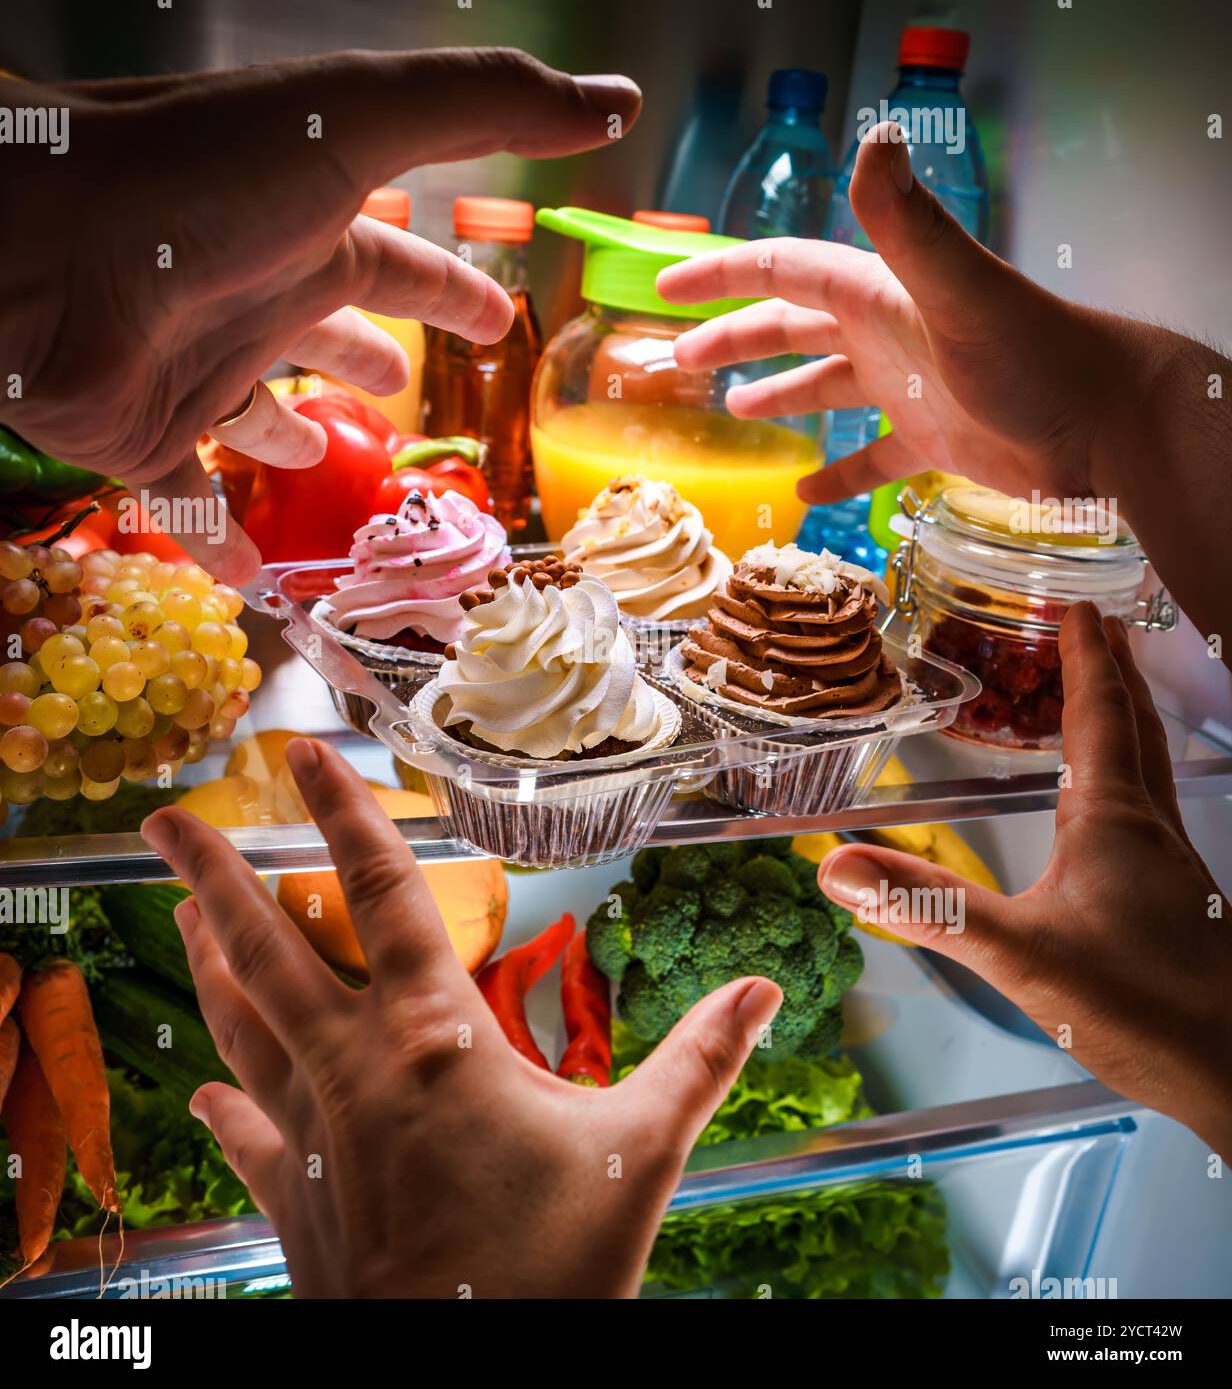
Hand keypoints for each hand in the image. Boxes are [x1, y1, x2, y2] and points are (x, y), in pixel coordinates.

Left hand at [0, 51, 640, 581]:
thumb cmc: (207, 180)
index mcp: (314, 234)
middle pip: (328, 337)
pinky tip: (253, 574)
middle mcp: (259, 299)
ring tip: (329, 465)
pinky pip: (193, 499)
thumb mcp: (365, 125)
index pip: (403, 268)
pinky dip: (223, 536)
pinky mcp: (145, 436)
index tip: (497, 323)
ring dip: (294, 440)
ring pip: (260, 416)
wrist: (46, 246)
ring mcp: (199, 370)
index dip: (452, 295)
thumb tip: (613, 107)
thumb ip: (486, 108)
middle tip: (408, 393)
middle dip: (371, 360)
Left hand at [139, 739, 780, 1298]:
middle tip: (164, 824)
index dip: (341, 813)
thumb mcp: (642, 1153)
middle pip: (265, 950)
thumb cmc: (552, 1270)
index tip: (303, 752)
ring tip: (179, 915)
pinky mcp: (294, 1202)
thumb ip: (701, 1060)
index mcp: (434, 1038)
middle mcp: (353, 1071)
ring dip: (207, 965)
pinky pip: (245, 1134)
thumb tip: (765, 988)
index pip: (379, 895)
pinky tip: (198, 1088)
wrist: (467, 1379)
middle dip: (212, 877)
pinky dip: (220, 1103)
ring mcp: (312, 1137)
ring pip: (239, 1028)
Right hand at [659, 123, 1128, 507]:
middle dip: (734, 336)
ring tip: (731, 407)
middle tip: (680, 358)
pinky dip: (836, 471)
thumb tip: (873, 136)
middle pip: (793, 326)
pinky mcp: (931, 437)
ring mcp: (908, 386)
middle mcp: (887, 333)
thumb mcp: (959, 291)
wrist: (1104, 423)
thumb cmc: (1032, 357)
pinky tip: (805, 490)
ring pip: (825, 386)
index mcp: (878, 294)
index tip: (667, 288)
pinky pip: (868, 456)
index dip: (723, 275)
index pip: (784, 271)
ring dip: (779, 393)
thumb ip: (909, 224)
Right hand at [815, 603, 1231, 1158]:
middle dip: (1112, 673)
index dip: (1085, 657)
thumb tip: (835, 865)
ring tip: (1102, 695)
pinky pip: (1149, 809)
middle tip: (1095, 626)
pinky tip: (1109, 809)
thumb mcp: (1018, 957)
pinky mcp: (1179, 902)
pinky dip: (1127, 775)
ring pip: (1149, 768)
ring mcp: (1172, 866)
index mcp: (1113, 819)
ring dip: (1125, 719)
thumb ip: (927, 907)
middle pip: (1136, 728)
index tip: (1077, 606)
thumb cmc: (1139, 1008)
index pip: (1099, 714)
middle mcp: (1150, 829)